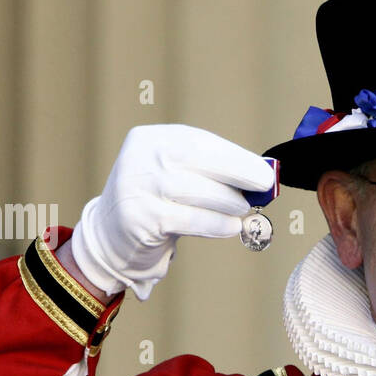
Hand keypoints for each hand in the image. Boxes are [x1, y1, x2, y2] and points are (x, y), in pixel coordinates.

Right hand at [68, 124, 275, 299]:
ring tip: (245, 209)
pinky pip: (187, 219)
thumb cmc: (157, 203)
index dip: (234, 155)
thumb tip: (261, 176)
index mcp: (150, 139)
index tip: (264, 169)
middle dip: (237, 171)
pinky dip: (215, 224)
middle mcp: (139, 157)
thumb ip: (210, 173)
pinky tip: (232, 227)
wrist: (111, 236)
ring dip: (227, 200)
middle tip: (265, 186)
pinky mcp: (139, 218)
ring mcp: (136, 186)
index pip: (198, 142)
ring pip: (193, 190)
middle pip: (196, 159)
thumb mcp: (176, 177)